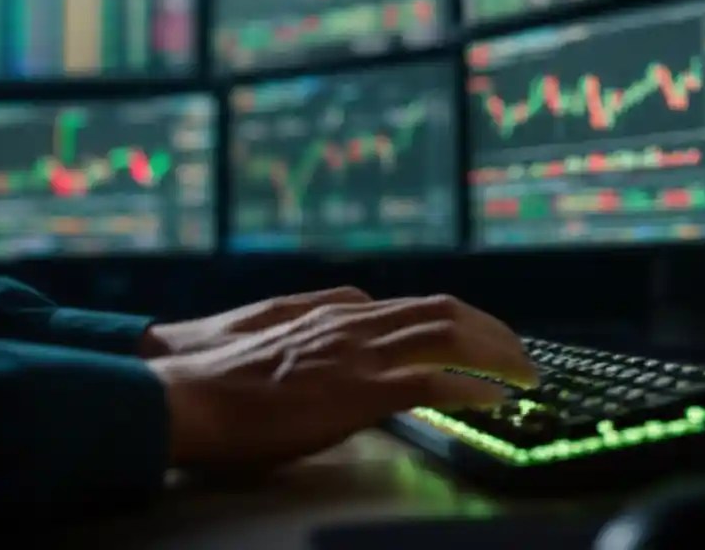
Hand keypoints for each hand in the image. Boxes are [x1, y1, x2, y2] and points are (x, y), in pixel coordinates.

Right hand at [147, 294, 537, 466]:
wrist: (180, 391)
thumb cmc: (212, 367)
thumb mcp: (269, 322)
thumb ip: (316, 315)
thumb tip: (350, 309)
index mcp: (335, 310)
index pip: (416, 305)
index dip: (460, 320)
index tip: (484, 336)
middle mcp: (353, 321)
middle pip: (444, 311)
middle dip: (492, 331)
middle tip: (521, 355)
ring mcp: (357, 354)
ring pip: (446, 335)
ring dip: (496, 354)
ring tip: (525, 374)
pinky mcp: (356, 391)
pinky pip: (430, 383)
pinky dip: (470, 388)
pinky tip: (495, 399)